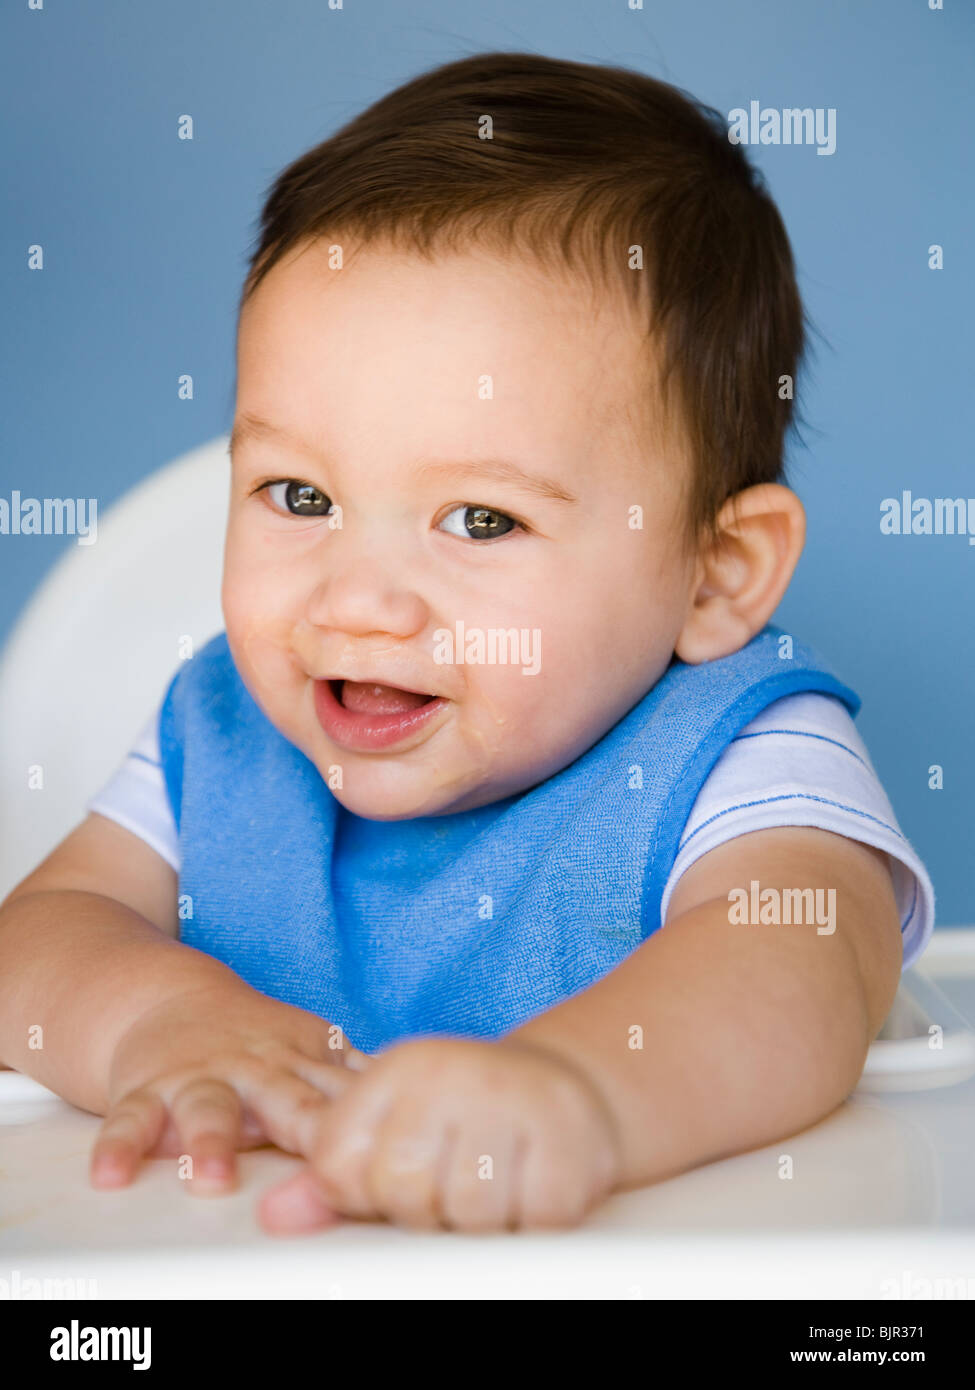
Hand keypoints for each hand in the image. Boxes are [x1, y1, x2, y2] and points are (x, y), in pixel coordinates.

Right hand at [90, 982, 368, 1194]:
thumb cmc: (253, 1039)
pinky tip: (112, 1175)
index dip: (366, 1127)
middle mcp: (252, 1070)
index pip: (340, 1099)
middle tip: (323, 1168)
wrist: (171, 995)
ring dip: (209, 1144)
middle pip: (285, 1102)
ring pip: (206, 1111)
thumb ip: (355, 1081)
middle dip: (305, 1131)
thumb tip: (425, 1101)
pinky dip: (118, 1148)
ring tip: (213, 1178)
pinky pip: (129, 1121)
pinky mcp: (144, 1091)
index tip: (389, 1156)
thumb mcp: (311, 1049)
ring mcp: (198, 1079)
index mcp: (300, 1063)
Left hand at [257, 1036, 621, 1233]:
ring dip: (483, 1221)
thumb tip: (274, 1218)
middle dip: (428, 1210)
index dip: (365, 1195)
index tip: (398, 1177)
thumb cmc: (465, 1117)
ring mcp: (515, 1098)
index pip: (339, 1165)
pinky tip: (532, 1184)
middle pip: (403, 1192)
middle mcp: (453, 1072)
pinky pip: (534, 1218)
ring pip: (469, 1213)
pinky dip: (534, 1219)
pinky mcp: (570, 1138)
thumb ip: (334, 1176)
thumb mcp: (395, 1129)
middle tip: (456, 1181)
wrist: (564, 1086)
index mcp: (399, 1068)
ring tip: (494, 1183)